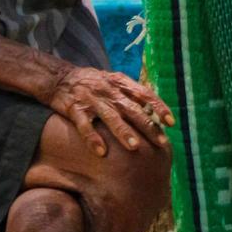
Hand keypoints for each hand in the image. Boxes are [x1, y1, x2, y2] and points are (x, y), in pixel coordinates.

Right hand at [46, 64, 174, 158]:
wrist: (59, 79)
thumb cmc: (92, 84)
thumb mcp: (113, 82)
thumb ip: (131, 94)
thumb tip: (154, 113)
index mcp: (119, 83)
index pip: (143, 94)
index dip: (158, 107)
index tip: (171, 122)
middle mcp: (107, 90)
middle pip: (131, 109)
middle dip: (147, 126)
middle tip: (161, 143)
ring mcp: (91, 100)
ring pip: (110, 117)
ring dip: (123, 132)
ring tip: (134, 147)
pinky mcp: (75, 109)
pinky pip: (85, 126)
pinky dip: (93, 138)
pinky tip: (101, 152)